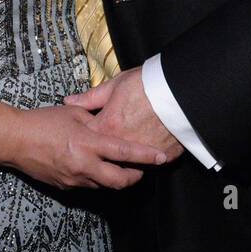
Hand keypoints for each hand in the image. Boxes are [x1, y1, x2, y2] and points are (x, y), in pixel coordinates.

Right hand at [11, 105, 167, 189]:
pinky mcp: (65, 187)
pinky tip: (95, 168)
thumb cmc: (43, 121)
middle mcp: (84, 164)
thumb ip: (94, 119)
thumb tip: (109, 124)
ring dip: (116, 179)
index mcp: (88, 143)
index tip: (160, 157)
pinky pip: (88, 186)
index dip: (145, 156)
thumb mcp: (73, 113)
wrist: (15, 140)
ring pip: (105, 186)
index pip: (124, 152)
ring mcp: (74, 179)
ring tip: (120, 168)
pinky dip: (96, 179)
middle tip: (141, 170)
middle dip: (135, 177)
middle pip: (120, 181)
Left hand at [65, 68, 184, 161]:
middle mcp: (122, 146)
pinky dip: (148, 161)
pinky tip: (147, 151)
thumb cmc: (147, 84)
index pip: (87, 142)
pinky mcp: (164, 158)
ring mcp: (143, 154)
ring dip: (126, 162)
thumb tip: (70, 101)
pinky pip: (152, 166)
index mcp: (106, 128)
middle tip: (106, 153)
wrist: (180, 89)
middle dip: (104, 160)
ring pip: (128, 167)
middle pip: (106, 162)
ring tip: (127, 153)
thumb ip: (90, 98)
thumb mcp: (115, 86)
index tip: (87, 135)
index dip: (86, 139)